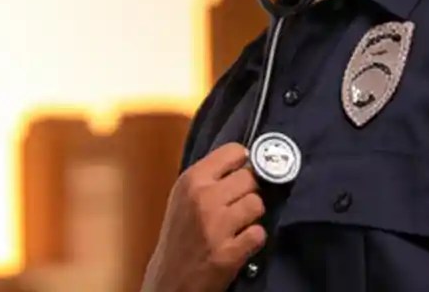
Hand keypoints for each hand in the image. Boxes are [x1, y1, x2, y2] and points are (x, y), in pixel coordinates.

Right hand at [141, 142, 267, 291]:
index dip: (243, 162)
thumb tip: (244, 160)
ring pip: (258, 204)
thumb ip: (209, 177)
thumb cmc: (178, 235)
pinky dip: (254, 239)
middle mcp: (204, 198)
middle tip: (239, 204)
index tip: (242, 172)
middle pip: (250, 177)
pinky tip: (241, 242)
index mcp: (192, 179)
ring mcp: (217, 225)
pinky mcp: (230, 252)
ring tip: (239, 224)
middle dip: (249, 191)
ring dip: (253, 216)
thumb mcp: (183, 197)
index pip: (234, 151)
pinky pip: (259, 233)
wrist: (169, 279)